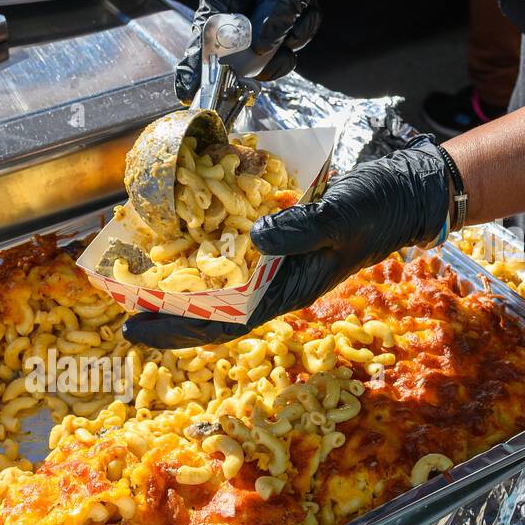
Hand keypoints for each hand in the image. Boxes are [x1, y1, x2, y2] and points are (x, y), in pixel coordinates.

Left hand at [122, 136, 452, 348]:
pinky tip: (178, 244)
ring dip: (179, 285)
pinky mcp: (276, 239)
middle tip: (121, 310)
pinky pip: (232, 253)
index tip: (136, 331)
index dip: (176, 330)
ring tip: (137, 283)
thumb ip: (299, 229)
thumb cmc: (375, 209)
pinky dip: (203, 252)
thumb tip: (254, 240)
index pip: (222, 323)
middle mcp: (273, 282)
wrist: (404, 193)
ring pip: (217, 284)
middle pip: (211, 310)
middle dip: (166, 314)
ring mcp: (274, 262)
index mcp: (286, 290)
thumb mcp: (338, 217)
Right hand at [176, 0, 339, 102]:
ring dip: (286, 40)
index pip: (205, 25)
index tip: (189, 92)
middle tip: (285, 56)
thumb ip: (280, 8)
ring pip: (256, 40)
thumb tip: (259, 49)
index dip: (196, 62)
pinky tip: (308, 9)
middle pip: (231, 41)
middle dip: (262, 54)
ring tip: (308, 12)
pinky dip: (292, 29)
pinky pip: (270, 30)